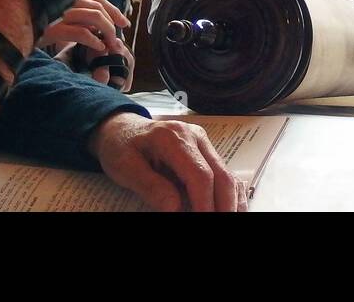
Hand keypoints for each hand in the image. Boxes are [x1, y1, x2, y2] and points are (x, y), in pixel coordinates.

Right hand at [40, 0, 133, 89]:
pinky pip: (81, 32)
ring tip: (110, 46)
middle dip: (113, 24)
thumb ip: (77, 18)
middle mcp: (64, 0)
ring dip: (107, 33)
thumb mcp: (57, 18)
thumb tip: (99, 28)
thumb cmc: (35, 26)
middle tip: (118, 40)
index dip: (114, 10)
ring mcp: (58, 13)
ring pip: (94, 17)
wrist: (11, 33)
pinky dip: (93, 40)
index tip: (124, 23)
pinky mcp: (52, 28)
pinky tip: (98, 47)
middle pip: (99, 8)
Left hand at [89, 114, 246, 211]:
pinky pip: (225, 174)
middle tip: (221, 223)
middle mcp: (196, 137)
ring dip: (231, 202)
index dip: (204, 202)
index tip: (204, 220)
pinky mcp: (207, 152)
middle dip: (224, 205)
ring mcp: (204, 144)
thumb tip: (174, 208)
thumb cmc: (121, 147)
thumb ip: (150, 186)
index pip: (199, 174)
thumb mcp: (125, 167)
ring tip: (230, 217)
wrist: (123, 129)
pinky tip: (231, 209)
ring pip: (227, 175)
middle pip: (221, 174)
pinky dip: (231, 194)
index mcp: (174, 138)